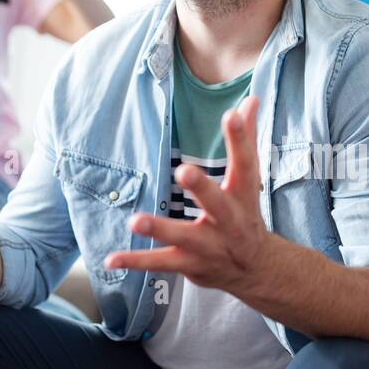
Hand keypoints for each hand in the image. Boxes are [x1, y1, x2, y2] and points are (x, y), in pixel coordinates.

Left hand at [103, 97, 277, 295]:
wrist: (257, 269)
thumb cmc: (246, 214)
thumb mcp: (249, 179)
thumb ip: (246, 139)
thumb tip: (250, 99)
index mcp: (243, 194)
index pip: (245, 162)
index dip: (240, 139)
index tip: (231, 115)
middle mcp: (229, 221)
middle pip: (216, 203)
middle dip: (201, 188)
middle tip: (184, 171)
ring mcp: (209, 245)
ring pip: (183, 237)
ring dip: (160, 229)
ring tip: (135, 220)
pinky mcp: (190, 263)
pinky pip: (160, 263)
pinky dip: (136, 261)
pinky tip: (110, 259)